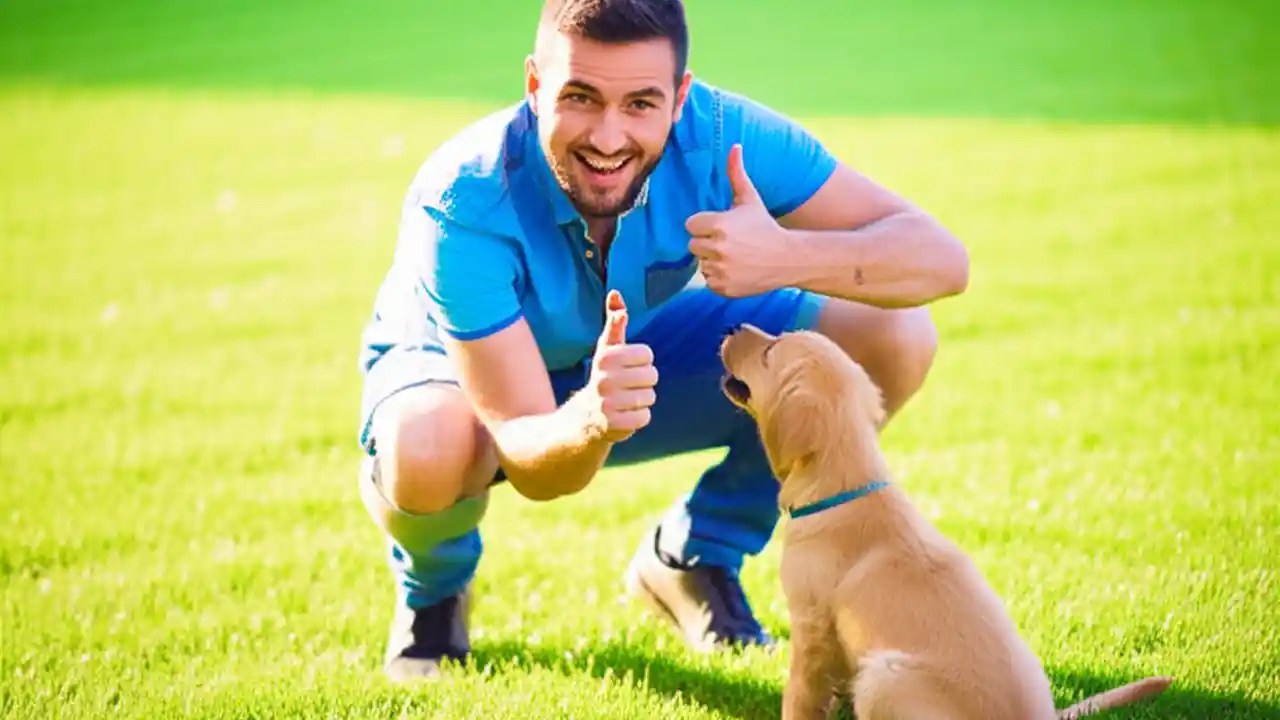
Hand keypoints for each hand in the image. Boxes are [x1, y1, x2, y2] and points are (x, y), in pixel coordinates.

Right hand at [583, 290, 657, 442]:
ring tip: (624, 401)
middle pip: (652, 376)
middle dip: (644, 383)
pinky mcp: (614, 424)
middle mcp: (604, 379)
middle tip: (626, 387)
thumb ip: (614, 322)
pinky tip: (624, 416)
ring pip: (650, 397)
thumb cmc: (603, 376)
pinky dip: (638, 418)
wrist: (584, 418)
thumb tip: (616, 293)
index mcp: (605, 357)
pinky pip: (645, 417)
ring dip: (642, 401)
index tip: (625, 368)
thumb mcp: (606, 349)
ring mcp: (608, 403)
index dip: (641, 362)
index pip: (647, 355)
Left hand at [686, 144, 794, 296]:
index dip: (704, 224)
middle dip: (708, 242)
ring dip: (713, 261)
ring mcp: (720, 270)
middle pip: (693, 245)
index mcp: (719, 225)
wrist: (787, 258)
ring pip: (701, 264)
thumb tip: (735, 146)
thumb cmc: (764, 225)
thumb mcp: (750, 199)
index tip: (721, 226)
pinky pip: (709, 281)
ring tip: (735, 255)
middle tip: (730, 242)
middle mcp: (717, 248)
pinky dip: (719, 277)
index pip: (691, 225)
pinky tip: (737, 269)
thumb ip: (737, 173)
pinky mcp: (723, 288)